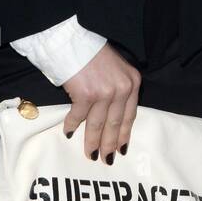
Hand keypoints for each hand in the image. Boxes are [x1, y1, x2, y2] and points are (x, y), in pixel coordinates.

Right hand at [62, 43, 141, 161]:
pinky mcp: (86, 94)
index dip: (124, 134)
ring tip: (90, 154)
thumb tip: (111, 117)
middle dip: (110, 144)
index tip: (122, 148)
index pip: (130, 115)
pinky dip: (72, 125)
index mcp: (132, 82)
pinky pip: (79, 116)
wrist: (72, 41)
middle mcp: (122, 88)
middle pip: (115, 123)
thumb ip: (118, 90)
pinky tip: (69, 132)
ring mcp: (105, 92)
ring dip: (92, 141)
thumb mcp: (116, 70)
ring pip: (98, 124)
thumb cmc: (92, 54)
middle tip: (106, 160)